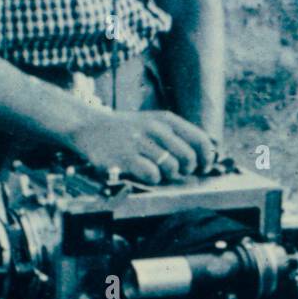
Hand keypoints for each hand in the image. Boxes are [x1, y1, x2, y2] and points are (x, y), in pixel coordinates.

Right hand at [64, 108, 216, 184]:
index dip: (206, 158)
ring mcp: (140, 142)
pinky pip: (152, 175)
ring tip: (157, 170)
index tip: (203, 167)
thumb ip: (178, 137)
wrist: (91, 128)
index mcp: (166, 119)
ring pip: (171, 167)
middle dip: (187, 170)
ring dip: (168, 175)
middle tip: (177, 172)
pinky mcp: (126, 157)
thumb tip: (206, 156)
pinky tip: (144, 173)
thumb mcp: (154, 124)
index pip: (200, 139)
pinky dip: (152, 179)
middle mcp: (155, 128)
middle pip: (188, 157)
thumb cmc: (127, 131)